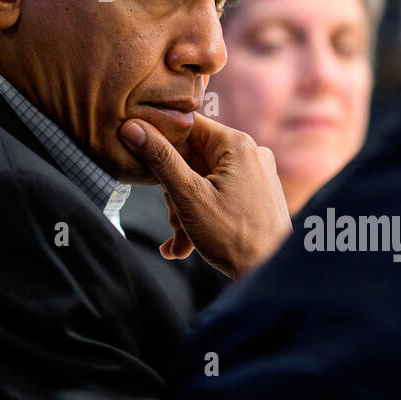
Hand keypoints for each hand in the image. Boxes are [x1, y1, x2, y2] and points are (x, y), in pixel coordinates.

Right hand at [120, 113, 290, 279]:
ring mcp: (255, 174)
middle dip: (174, 189)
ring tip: (180, 239)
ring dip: (184, 208)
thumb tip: (132, 127)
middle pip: (193, 156)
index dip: (162, 143)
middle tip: (172, 218)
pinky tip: (184, 244)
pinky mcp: (255, 194)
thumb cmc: (233, 237)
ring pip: (202, 179)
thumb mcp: (187, 196)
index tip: (145, 165)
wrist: (268, 273)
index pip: (188, 125)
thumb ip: (159, 158)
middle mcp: (250, 153)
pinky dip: (200, 213)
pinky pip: (217, 193)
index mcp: (236, 144)